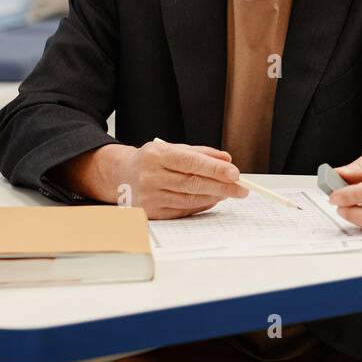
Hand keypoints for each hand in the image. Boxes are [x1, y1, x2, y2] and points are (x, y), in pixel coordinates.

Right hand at [109, 139, 248, 219]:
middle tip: (241, 189)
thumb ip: (200, 153)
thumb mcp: (172, 148)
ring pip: (190, 199)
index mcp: (156, 155)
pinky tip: (212, 200)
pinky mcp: (151, 212)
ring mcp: (150, 196)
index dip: (215, 169)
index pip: (191, 162)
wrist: (121, 175)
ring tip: (229, 193)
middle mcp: (150, 176)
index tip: (234, 173)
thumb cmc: (151, 160)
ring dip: (214, 197)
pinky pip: (183, 210)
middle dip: (221, 186)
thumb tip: (226, 159)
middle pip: (193, 183)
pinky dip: (201, 206)